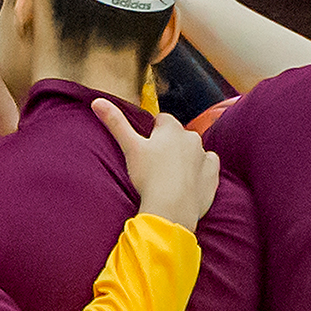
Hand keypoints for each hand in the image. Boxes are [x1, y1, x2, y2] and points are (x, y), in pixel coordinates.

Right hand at [94, 97, 217, 231]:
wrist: (171, 208)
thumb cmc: (148, 177)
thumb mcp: (129, 148)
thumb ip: (115, 123)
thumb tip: (96, 101)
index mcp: (172, 128)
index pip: (162, 120)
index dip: (152, 133)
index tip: (146, 148)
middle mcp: (192, 137)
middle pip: (178, 135)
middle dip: (169, 144)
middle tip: (155, 164)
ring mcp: (204, 156)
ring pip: (194, 150)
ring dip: (185, 157)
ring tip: (171, 176)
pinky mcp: (213, 174)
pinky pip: (209, 165)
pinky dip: (201, 170)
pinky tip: (189, 181)